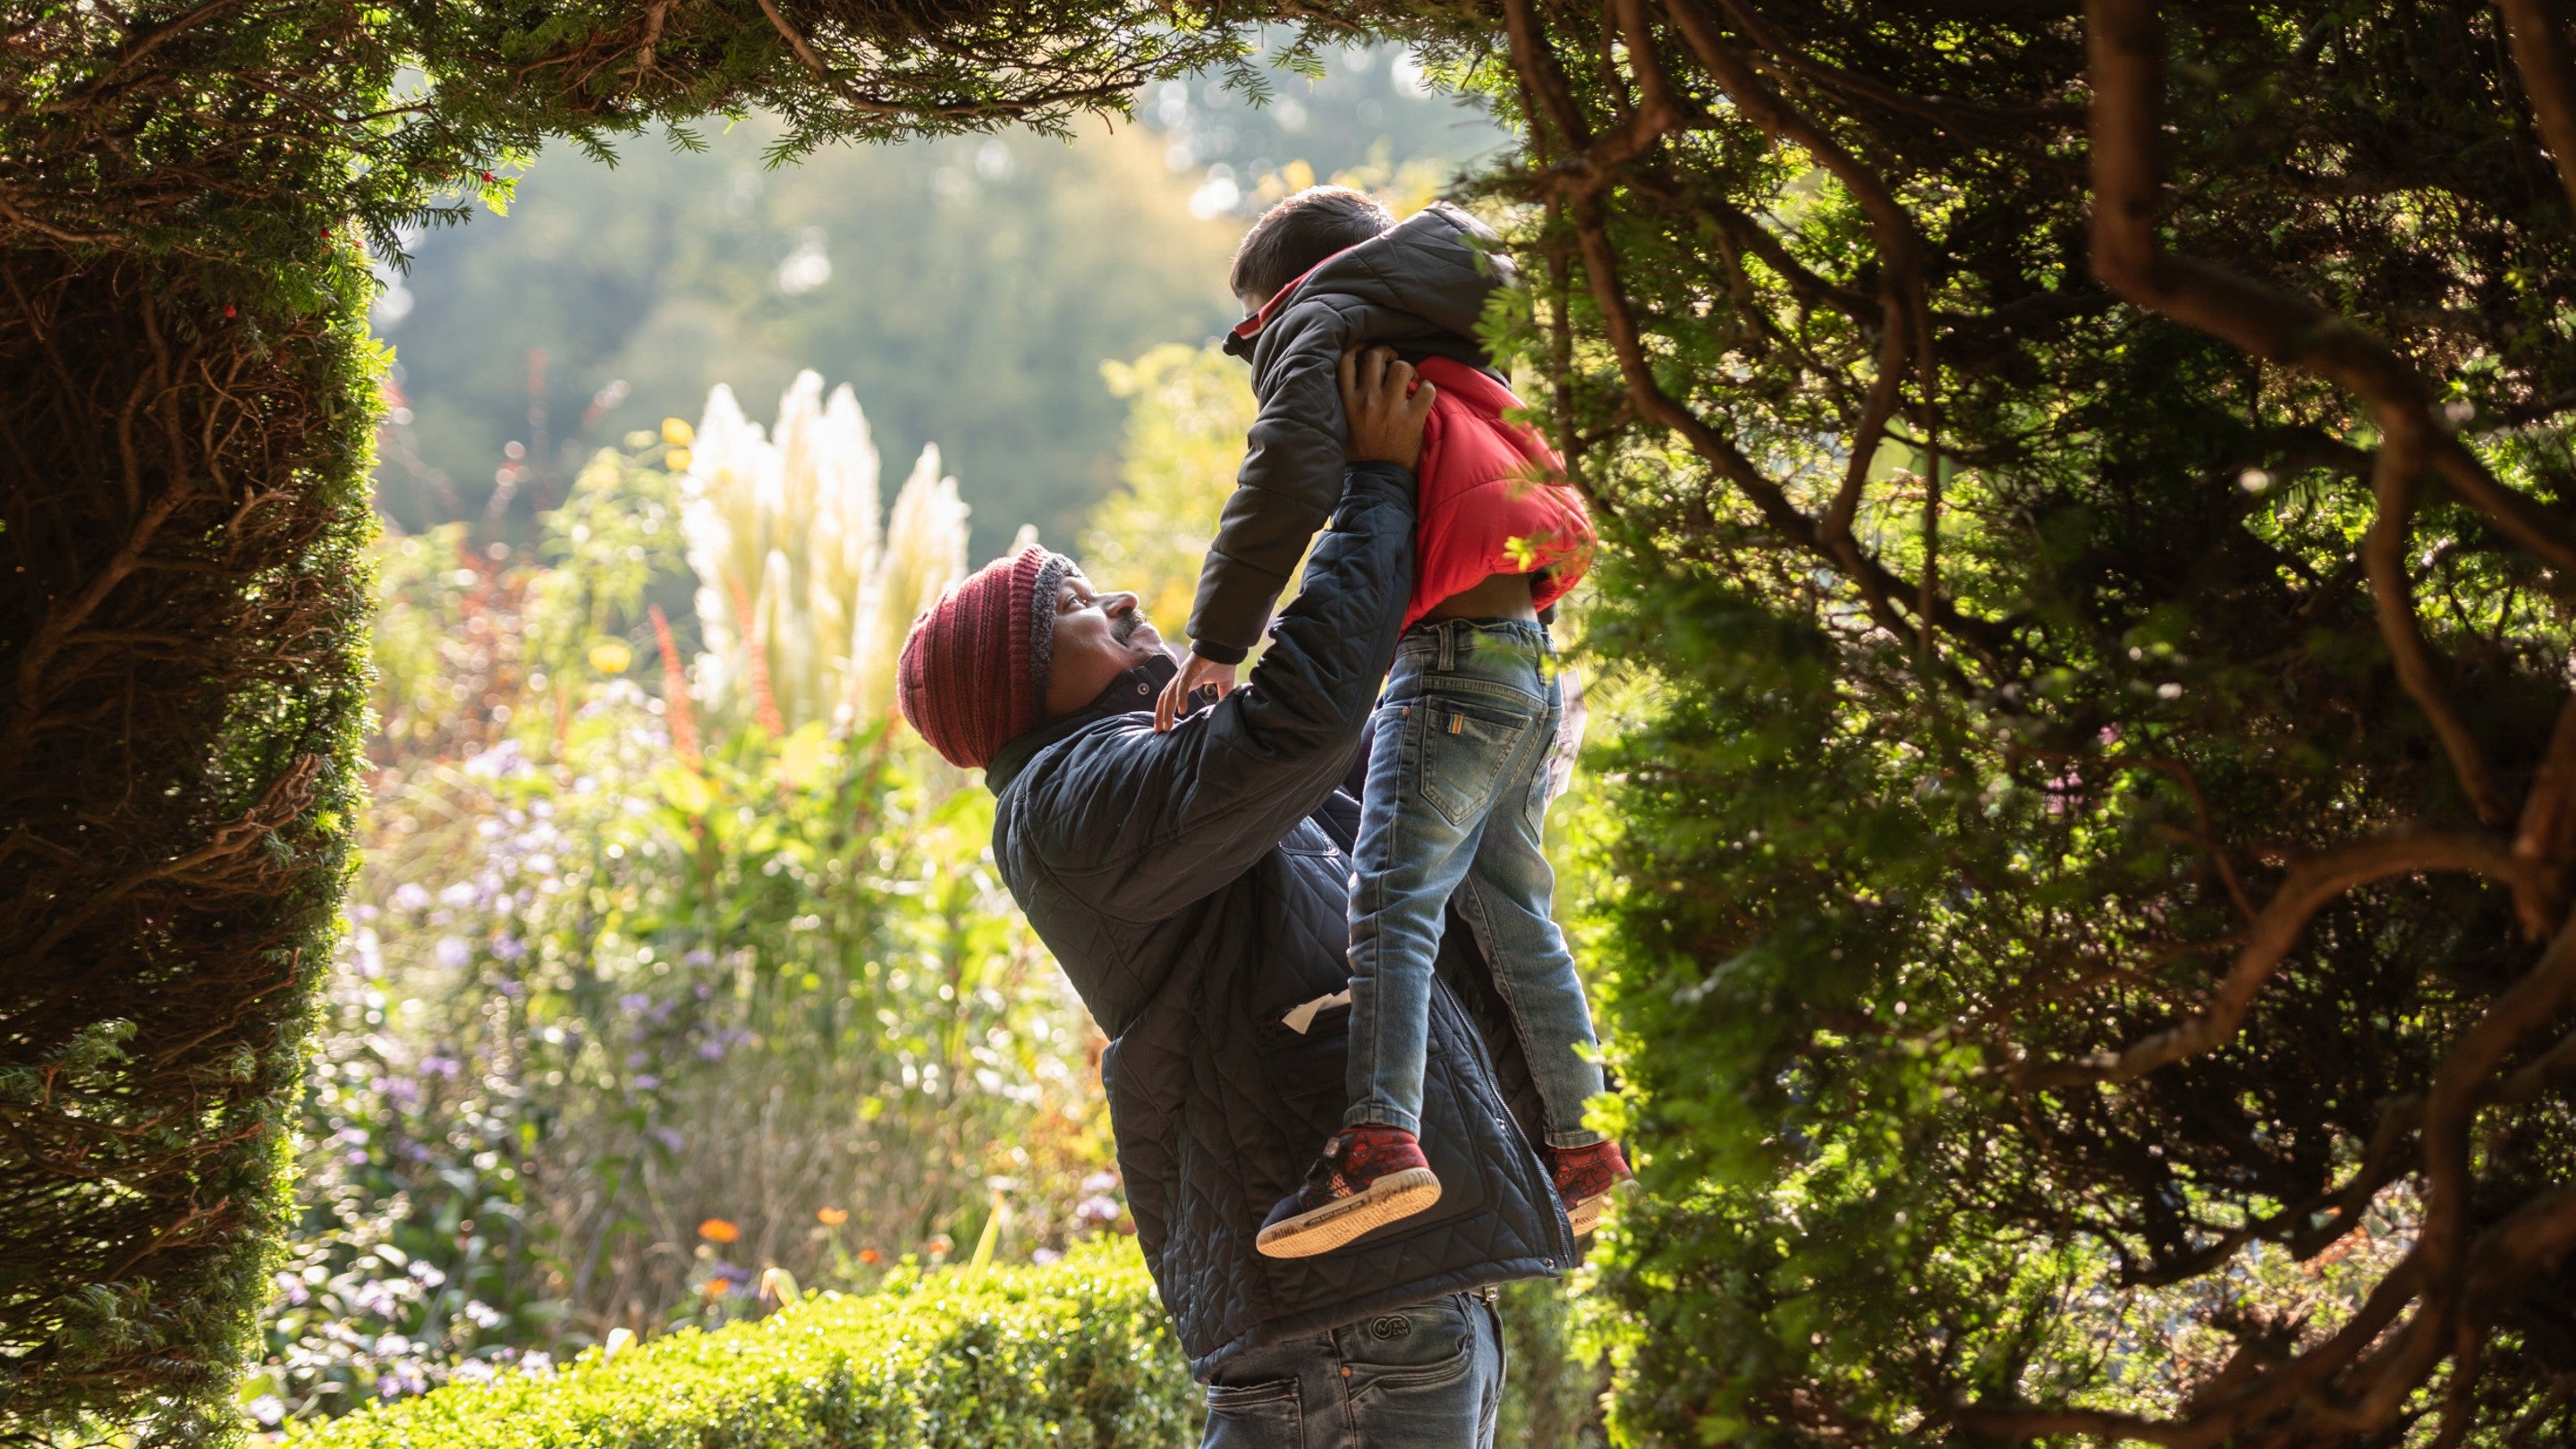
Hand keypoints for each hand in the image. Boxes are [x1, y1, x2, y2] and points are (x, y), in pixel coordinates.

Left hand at [1154, 651, 1238, 731]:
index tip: (1164, 727)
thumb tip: (1225, 707)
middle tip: (1160, 731)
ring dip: (1166, 710)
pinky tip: (1182, 710)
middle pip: (1164, 698)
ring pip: (1169, 694)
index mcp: (1186, 682)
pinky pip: (1182, 685)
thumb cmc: (1223, 661)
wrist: (1226, 646)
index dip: (1165, 712)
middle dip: (1160, 715)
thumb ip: (1222, 695)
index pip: (1169, 698)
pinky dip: (1180, 698)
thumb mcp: (1223, 683)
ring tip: (1166, 726)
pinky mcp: (1189, 669)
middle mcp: (1180, 678)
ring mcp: (1183, 673)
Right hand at [1341, 346, 1435, 471]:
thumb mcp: (1340, 426)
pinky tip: (1423, 396)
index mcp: (1346, 402)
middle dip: (1386, 353)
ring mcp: (1390, 409)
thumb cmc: (1358, 454)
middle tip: (1393, 363)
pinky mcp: (1411, 419)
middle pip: (1374, 356)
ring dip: (1408, 369)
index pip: (1346, 361)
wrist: (1376, 481)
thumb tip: (1351, 380)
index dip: (1357, 348)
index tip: (1365, 349)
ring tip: (1410, 380)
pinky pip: (1426, 389)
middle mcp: (1366, 401)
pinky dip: (1427, 388)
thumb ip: (1342, 403)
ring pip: (1401, 367)